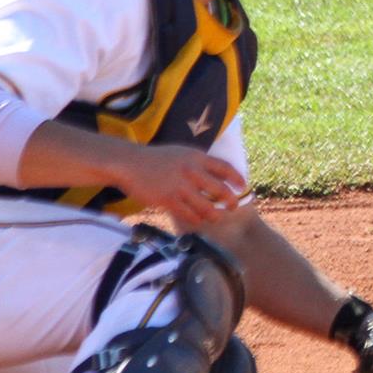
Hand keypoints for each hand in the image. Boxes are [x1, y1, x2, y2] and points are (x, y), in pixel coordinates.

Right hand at [112, 145, 245, 223]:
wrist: (129, 164)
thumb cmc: (156, 158)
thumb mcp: (181, 152)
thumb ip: (198, 162)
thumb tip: (215, 173)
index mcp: (197, 157)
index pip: (225, 168)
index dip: (236, 178)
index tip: (243, 186)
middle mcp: (192, 171)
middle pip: (220, 189)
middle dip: (230, 200)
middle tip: (233, 206)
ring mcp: (180, 187)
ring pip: (206, 206)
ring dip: (214, 214)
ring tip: (216, 217)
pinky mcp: (167, 200)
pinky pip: (188, 214)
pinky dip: (195, 218)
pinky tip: (198, 220)